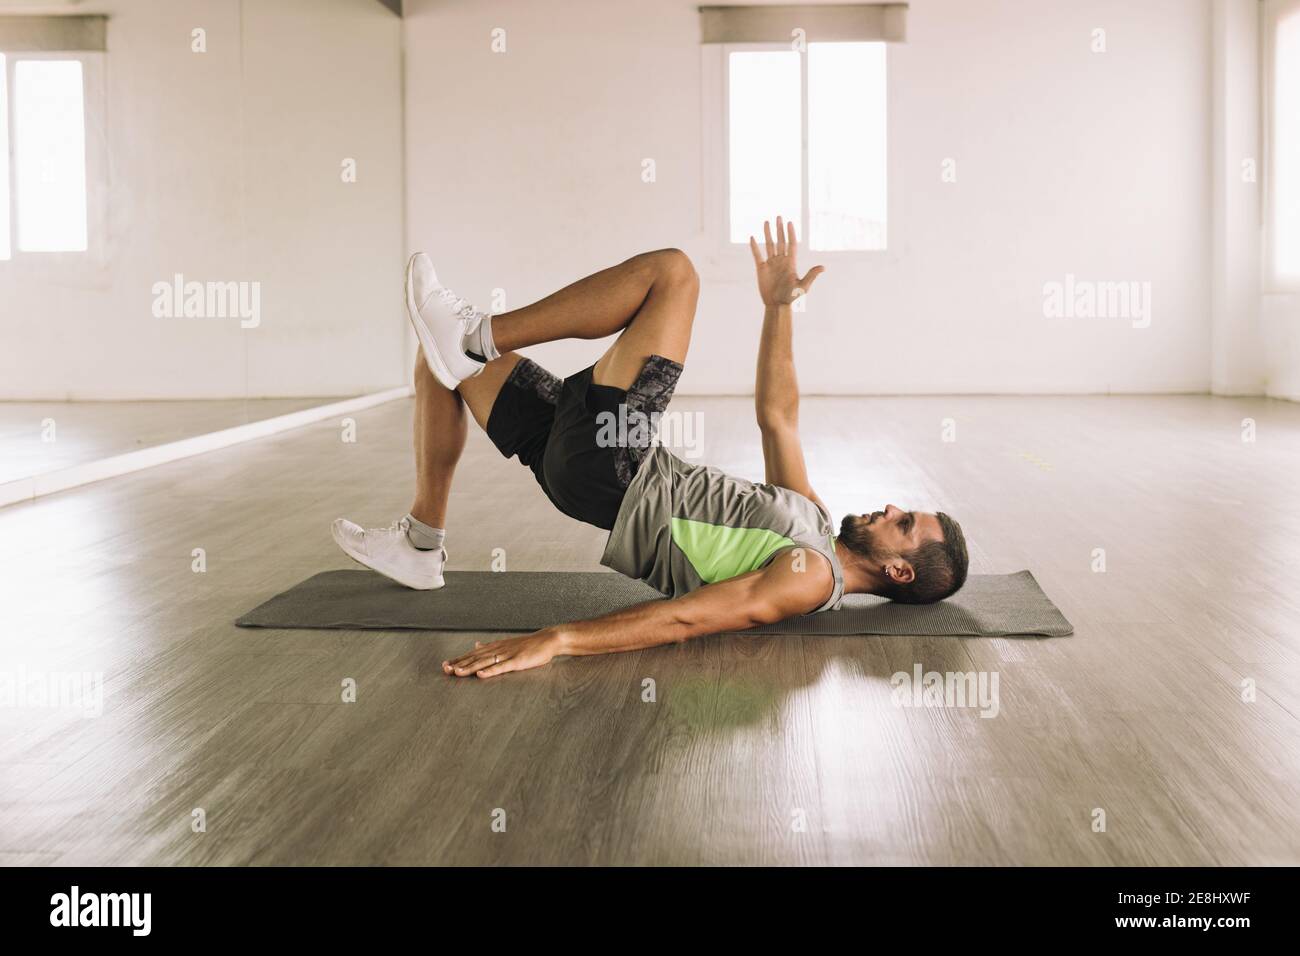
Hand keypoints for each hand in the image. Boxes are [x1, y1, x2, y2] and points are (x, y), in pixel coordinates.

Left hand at [442, 628, 563, 678]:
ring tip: (457, 672)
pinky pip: (502, 667)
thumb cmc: (527, 645)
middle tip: (445, 669)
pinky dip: (490, 671)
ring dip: (470, 667)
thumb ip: (490, 647)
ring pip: (485, 662)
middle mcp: (498, 650)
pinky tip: (481, 675)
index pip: (472, 654)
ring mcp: (507, 655)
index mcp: (494, 647)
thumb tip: (476, 645)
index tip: (445, 665)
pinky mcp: (517, 662)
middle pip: (475, 658)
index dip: (459, 659)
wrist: (547, 640)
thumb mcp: (506, 644)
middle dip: (460, 664)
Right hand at [749, 216, 824, 306]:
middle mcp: (781, 261)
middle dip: (779, 229)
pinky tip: (752, 238)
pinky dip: (754, 247)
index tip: (789, 222)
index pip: (791, 244)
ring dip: (768, 233)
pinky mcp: (761, 269)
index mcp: (791, 263)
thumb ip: (811, 275)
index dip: (790, 233)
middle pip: (780, 241)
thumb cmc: (791, 298)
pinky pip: (757, 255)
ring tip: (767, 222)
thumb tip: (823, 267)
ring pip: (769, 245)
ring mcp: (771, 264)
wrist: (777, 305)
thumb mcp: (803, 287)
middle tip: (779, 217)